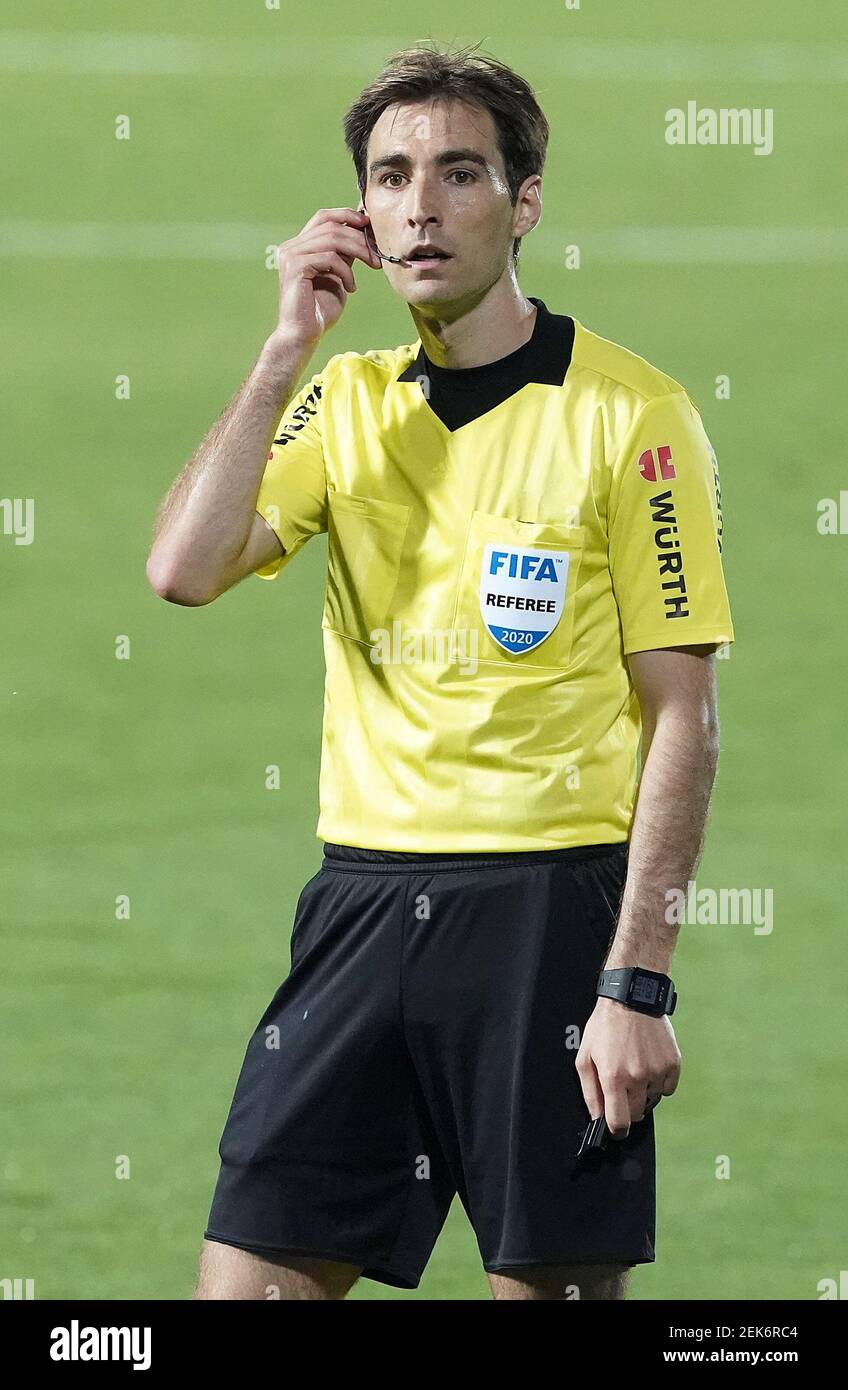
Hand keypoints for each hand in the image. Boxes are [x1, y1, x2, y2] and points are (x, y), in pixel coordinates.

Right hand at [273, 207, 381, 351]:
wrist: (304, 335)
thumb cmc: (320, 310)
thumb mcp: (338, 275)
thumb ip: (344, 254)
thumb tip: (362, 233)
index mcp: (299, 246)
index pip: (323, 217)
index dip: (347, 215)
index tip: (369, 226)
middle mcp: (291, 247)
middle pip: (331, 225)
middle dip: (359, 237)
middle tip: (376, 256)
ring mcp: (290, 255)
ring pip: (332, 238)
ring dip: (358, 251)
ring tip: (372, 267)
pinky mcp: (295, 267)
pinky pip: (329, 257)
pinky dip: (346, 271)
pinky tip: (351, 287)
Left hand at [575, 996, 681, 1137]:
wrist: (631, 999)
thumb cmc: (605, 1026)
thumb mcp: (585, 1057)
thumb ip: (590, 1091)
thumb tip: (597, 1116)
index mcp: (614, 1078)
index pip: (619, 1122)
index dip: (616, 1130)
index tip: (616, 1129)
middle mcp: (637, 1077)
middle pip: (637, 1114)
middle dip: (628, 1108)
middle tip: (623, 1089)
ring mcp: (658, 1071)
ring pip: (653, 1100)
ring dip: (644, 1092)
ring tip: (635, 1068)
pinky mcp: (673, 1063)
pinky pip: (668, 1088)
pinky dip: (659, 1082)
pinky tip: (649, 1064)